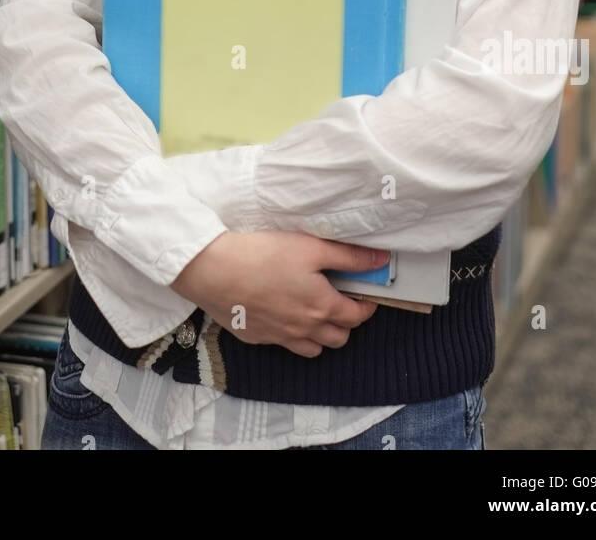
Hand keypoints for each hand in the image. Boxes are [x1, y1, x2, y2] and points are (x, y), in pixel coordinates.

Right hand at [170, 230, 388, 357]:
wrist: (215, 270)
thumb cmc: (264, 254)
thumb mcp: (312, 247)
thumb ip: (349, 257)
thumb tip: (381, 262)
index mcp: (322, 307)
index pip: (357, 316)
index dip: (367, 305)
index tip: (366, 295)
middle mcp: (304, 329)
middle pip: (339, 338)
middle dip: (346, 323)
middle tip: (340, 301)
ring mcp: (279, 337)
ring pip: (313, 349)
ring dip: (321, 335)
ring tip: (315, 312)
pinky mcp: (256, 337)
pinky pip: (284, 345)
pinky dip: (291, 335)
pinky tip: (282, 314)